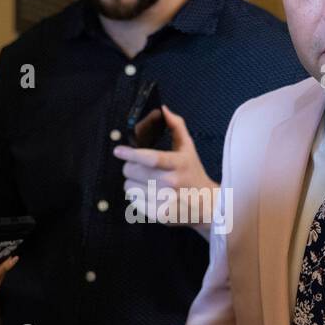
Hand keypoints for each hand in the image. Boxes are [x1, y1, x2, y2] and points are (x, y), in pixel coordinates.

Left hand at [113, 106, 217, 238]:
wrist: (207, 205)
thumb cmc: (193, 172)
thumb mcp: (188, 148)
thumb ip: (176, 126)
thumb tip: (163, 109)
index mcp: (178, 163)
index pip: (150, 157)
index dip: (131, 153)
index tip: (118, 151)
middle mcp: (171, 182)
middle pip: (133, 171)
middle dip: (130, 166)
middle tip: (137, 167)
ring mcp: (165, 200)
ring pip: (129, 187)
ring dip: (132, 182)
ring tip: (145, 182)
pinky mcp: (159, 214)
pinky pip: (133, 201)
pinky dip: (136, 196)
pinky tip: (148, 193)